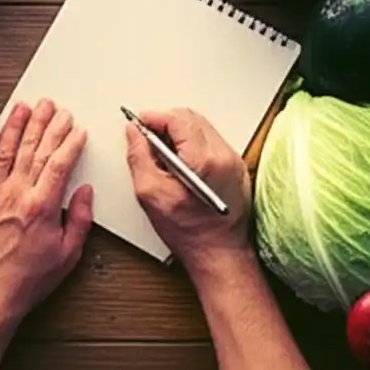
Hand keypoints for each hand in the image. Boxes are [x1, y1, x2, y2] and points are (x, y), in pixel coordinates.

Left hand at [0, 99, 93, 326]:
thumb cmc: (27, 278)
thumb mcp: (68, 254)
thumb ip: (79, 219)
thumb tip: (84, 193)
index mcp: (42, 206)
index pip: (59, 162)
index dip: (70, 142)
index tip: (77, 130)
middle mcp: (17, 193)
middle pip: (35, 149)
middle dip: (48, 125)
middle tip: (56, 107)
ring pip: (10, 149)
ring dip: (20, 125)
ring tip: (28, 106)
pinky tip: (3, 130)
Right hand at [125, 109, 252, 273]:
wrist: (219, 253)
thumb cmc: (189, 231)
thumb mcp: (150, 193)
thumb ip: (139, 157)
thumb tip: (134, 133)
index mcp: (204, 160)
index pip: (178, 119)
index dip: (154, 117)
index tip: (139, 122)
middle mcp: (224, 156)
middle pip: (191, 118)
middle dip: (165, 122)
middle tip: (146, 136)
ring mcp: (233, 161)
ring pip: (201, 128)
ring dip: (178, 132)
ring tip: (161, 151)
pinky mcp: (235, 168)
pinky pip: (210, 141)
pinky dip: (191, 143)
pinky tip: (178, 161)